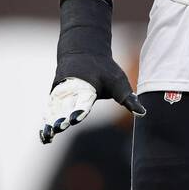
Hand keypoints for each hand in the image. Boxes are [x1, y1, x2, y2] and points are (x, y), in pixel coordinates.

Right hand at [40, 0, 143, 143]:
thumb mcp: (118, 81)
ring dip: (51, 123)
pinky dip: (47, 123)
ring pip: (54, 110)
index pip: (83, 100)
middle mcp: (71, 89)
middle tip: (59, 127)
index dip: (79, 110)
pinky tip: (45, 138)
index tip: (75, 119)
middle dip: (61, 117)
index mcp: (87, 85)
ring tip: (48, 137)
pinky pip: (50, 111)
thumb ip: (127, 98)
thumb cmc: (104, 70)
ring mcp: (60, 93)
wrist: (82, 51)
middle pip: (65, 106)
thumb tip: (143, 112)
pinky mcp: (55, 98)